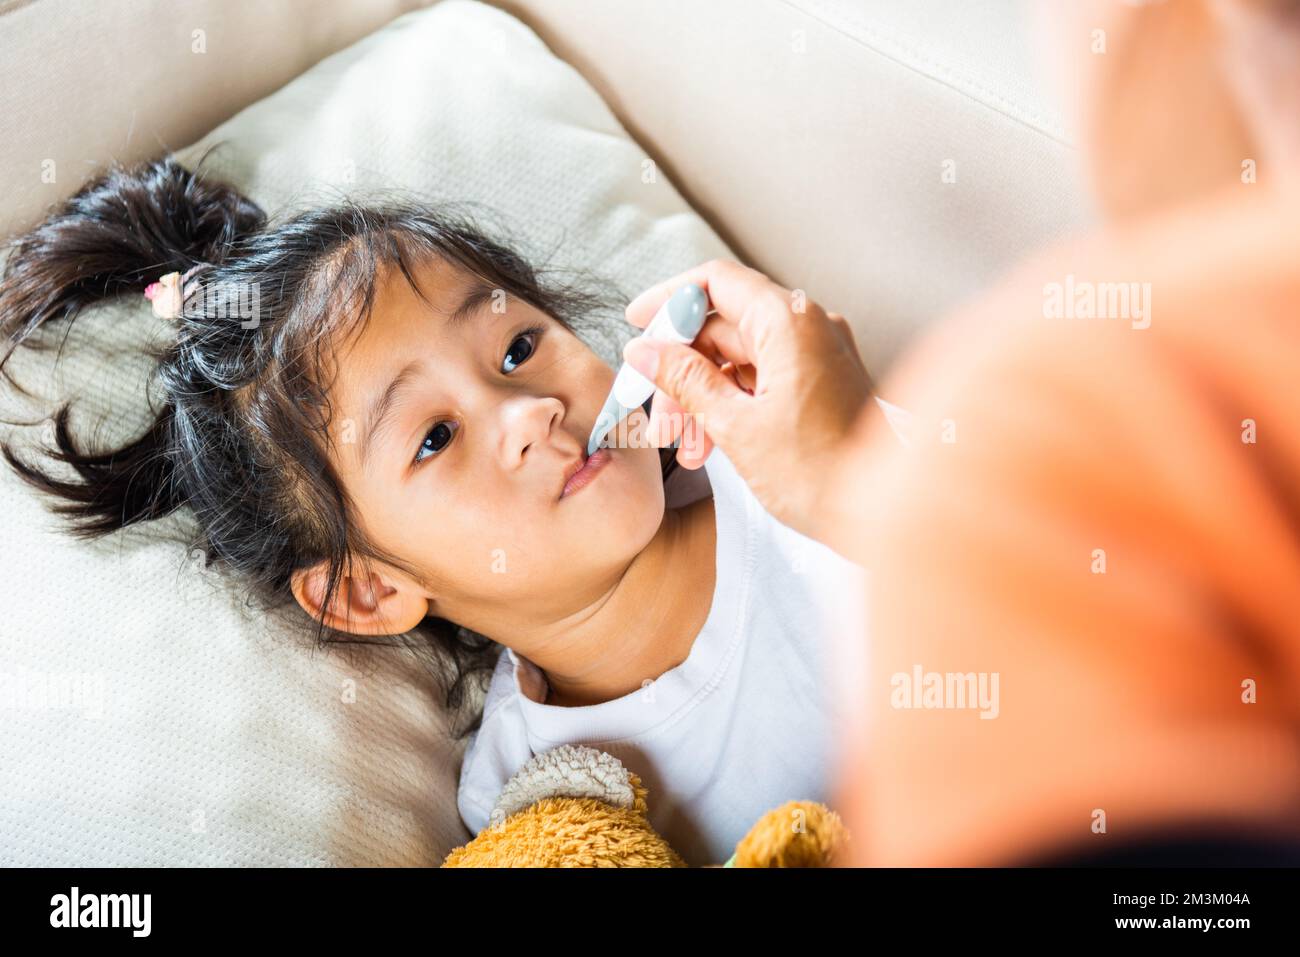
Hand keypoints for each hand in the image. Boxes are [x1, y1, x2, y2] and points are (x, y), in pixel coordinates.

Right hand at [623, 259, 872, 542]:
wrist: (885, 516)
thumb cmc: (821, 474)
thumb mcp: (736, 426)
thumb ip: (685, 380)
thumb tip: (646, 350)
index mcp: (790, 322)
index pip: (716, 282)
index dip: (670, 299)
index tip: (637, 323)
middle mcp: (809, 327)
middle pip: (723, 325)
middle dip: (681, 368)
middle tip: (654, 413)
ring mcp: (818, 355)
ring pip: (739, 357)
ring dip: (702, 395)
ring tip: (682, 446)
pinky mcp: (822, 384)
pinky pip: (763, 379)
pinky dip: (732, 405)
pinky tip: (709, 447)